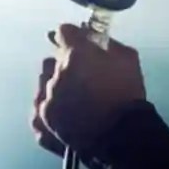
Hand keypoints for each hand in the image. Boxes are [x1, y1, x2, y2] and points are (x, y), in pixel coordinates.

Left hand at [32, 23, 145, 153]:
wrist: (123, 137)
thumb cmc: (127, 96)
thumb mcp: (127, 58)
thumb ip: (107, 42)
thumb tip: (95, 37)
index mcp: (75, 55)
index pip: (64, 32)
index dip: (73, 36)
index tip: (78, 41)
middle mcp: (56, 74)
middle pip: (53, 59)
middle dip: (66, 63)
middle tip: (83, 74)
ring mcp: (48, 97)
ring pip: (45, 82)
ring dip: (57, 84)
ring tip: (76, 96)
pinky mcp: (43, 118)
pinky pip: (40, 104)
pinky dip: (51, 105)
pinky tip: (66, 110)